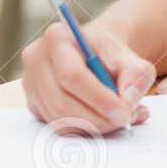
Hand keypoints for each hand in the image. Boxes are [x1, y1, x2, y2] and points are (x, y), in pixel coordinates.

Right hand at [22, 20, 153, 134]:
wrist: (95, 53)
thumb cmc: (111, 54)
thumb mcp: (131, 58)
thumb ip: (135, 77)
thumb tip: (127, 104)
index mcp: (58, 37)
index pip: (72, 75)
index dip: (98, 98)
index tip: (123, 113)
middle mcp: (37, 59)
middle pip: (62, 102)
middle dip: (97, 118)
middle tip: (124, 121)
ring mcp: (31, 83)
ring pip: (59, 118)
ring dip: (93, 126)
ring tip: (120, 118)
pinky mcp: (34, 104)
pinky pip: (57, 126)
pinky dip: (84, 129)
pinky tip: (105, 120)